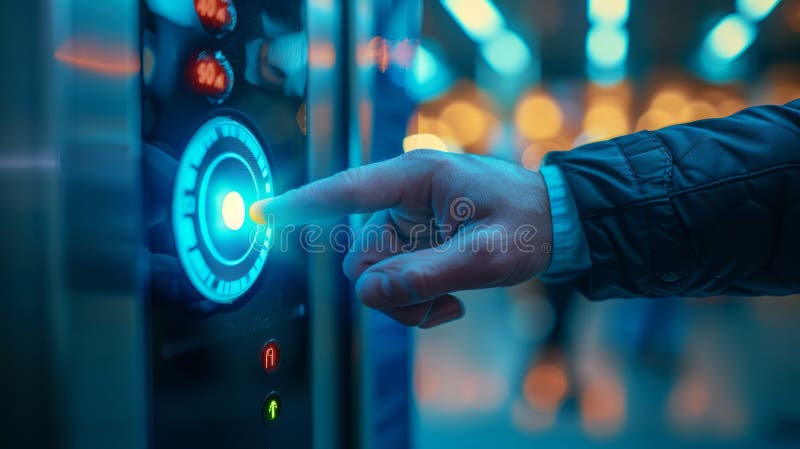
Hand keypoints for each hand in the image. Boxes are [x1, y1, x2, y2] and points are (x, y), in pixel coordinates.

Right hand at [250, 150, 552, 327]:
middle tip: (436, 303)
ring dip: (406, 299)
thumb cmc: (527, 224)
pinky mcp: (411, 239)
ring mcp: (405, 220)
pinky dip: (414, 300)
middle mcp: (402, 195)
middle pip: (359, 256)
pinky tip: (448, 301)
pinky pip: (390, 279)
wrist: (554, 224)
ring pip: (373, 275)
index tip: (259, 212)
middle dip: (390, 290)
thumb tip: (366, 293)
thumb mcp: (484, 255)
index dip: (301, 204)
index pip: (346, 191)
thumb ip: (424, 274)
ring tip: (449, 302)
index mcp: (417, 178)